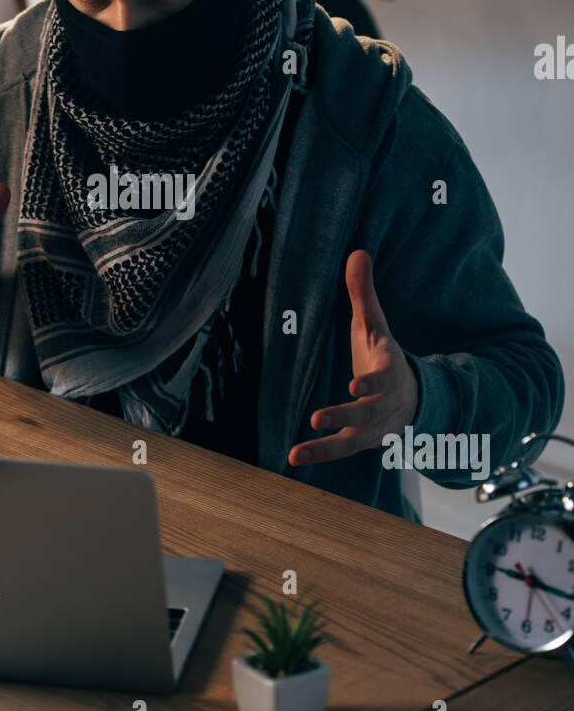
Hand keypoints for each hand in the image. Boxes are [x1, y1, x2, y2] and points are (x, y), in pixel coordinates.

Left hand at [288, 249, 417, 466]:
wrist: (415, 398)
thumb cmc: (385, 356)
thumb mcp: (375, 326)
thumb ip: (364, 294)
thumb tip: (357, 252)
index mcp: (389, 372)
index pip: (382, 379)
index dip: (371, 383)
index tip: (356, 386)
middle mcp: (385, 405)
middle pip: (367, 414)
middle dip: (344, 417)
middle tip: (317, 419)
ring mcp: (376, 428)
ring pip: (353, 441)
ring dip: (325, 448)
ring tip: (296, 454)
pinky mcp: (364, 442)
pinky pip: (342, 451)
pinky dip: (320, 456)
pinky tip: (294, 458)